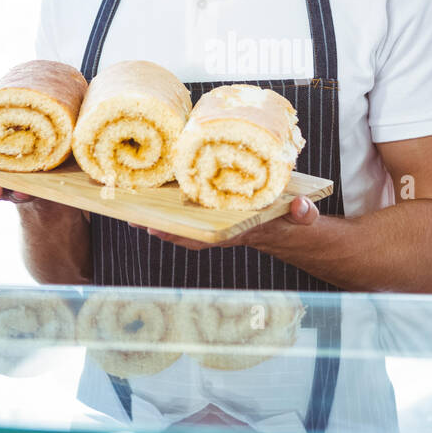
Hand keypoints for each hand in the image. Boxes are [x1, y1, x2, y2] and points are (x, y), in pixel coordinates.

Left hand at [134, 196, 319, 251]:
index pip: (206, 235)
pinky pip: (187, 211)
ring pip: (182, 221)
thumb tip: (301, 206)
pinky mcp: (212, 212)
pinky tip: (150, 197)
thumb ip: (302, 212)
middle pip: (184, 230)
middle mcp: (221, 228)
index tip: (158, 228)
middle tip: (131, 216)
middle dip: (159, 225)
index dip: (181, 233)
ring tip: (129, 207)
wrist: (289, 225)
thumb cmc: (291, 219)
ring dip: (157, 216)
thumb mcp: (300, 215)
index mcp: (237, 230)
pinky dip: (169, 207)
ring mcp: (215, 221)